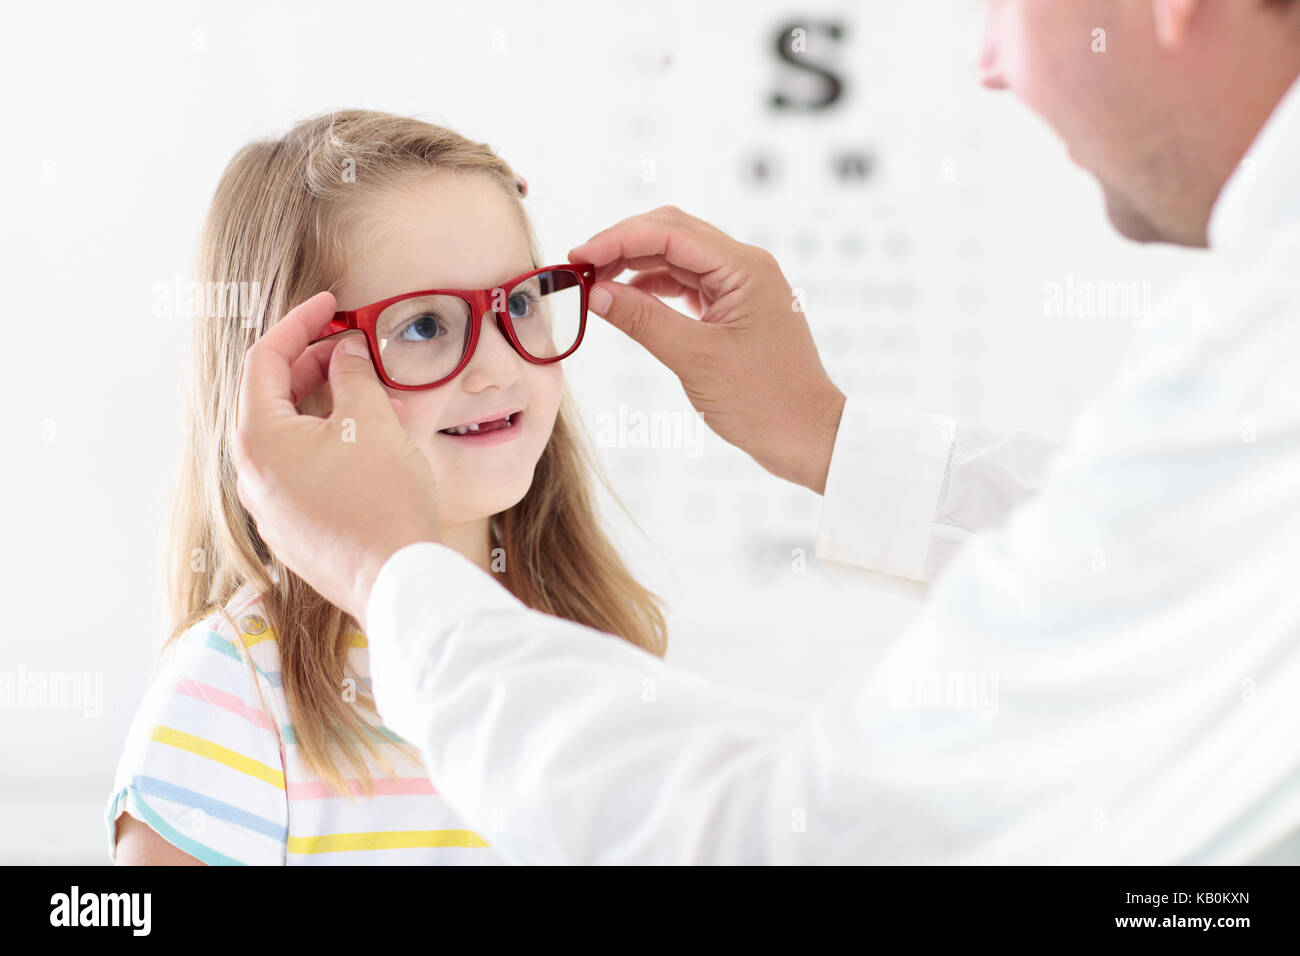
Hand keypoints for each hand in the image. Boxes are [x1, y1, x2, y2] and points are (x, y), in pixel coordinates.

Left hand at [232, 290, 442, 629]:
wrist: (398, 581)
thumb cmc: (383, 499)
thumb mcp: (372, 419)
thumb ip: (353, 374)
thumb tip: (346, 353)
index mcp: (259, 439)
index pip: (265, 360)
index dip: (300, 324)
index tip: (332, 306)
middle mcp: (252, 475)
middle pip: (273, 400)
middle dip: (315, 367)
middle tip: (355, 350)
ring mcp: (270, 509)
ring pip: (290, 439)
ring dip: (326, 408)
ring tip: (373, 397)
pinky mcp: (294, 534)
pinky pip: (302, 474)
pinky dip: (328, 446)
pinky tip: (370, 446)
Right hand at [568, 206, 845, 492]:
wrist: (807, 437)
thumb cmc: (765, 401)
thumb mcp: (694, 359)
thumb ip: (643, 319)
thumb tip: (595, 292)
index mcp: (744, 267)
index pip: (669, 232)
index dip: (617, 239)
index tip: (578, 257)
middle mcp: (745, 266)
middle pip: (672, 233)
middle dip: (622, 244)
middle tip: (579, 266)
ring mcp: (741, 286)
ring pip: (677, 257)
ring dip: (635, 264)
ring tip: (595, 283)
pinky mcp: (735, 308)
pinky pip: (687, 283)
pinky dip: (653, 287)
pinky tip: (627, 300)